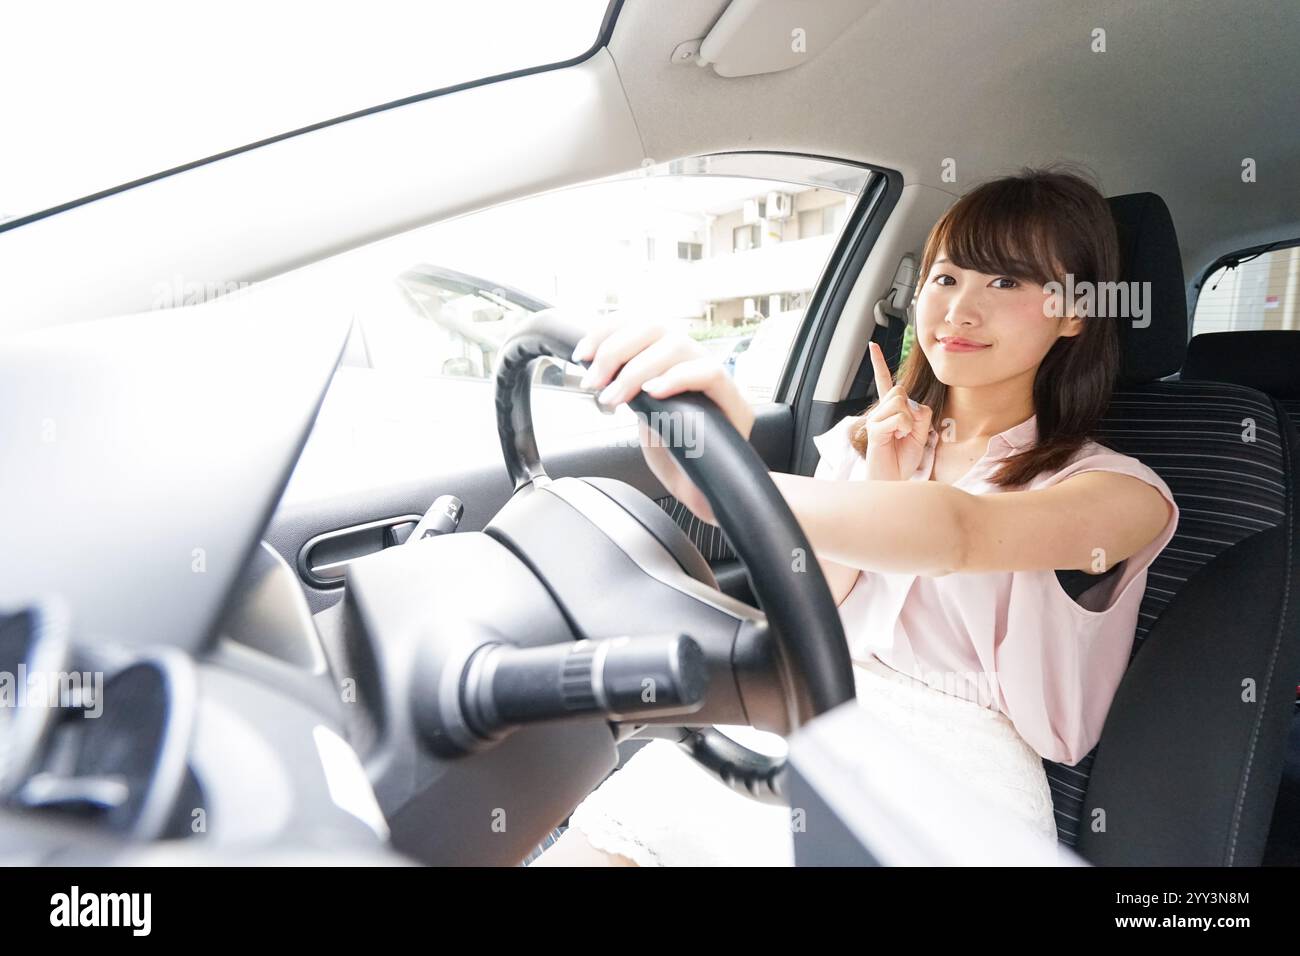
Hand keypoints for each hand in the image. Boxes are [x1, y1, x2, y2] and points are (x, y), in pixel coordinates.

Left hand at [571, 316, 754, 525]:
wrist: (704, 489)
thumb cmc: (676, 453)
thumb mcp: (640, 415)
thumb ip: (626, 390)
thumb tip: (597, 374)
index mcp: (669, 358)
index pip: (639, 323)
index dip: (608, 330)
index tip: (582, 353)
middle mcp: (692, 359)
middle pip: (653, 327)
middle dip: (614, 350)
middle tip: (593, 381)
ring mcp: (713, 376)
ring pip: (676, 345)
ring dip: (637, 369)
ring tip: (615, 398)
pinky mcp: (732, 399)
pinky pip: (708, 373)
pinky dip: (676, 378)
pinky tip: (653, 393)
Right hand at [862, 340, 932, 480]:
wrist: (893, 480)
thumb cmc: (904, 459)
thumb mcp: (921, 434)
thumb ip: (921, 416)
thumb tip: (912, 405)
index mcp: (891, 411)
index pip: (885, 383)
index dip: (879, 364)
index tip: (872, 346)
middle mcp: (880, 412)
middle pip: (900, 391)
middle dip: (911, 409)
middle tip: (908, 430)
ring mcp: (876, 420)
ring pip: (901, 402)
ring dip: (909, 421)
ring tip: (901, 436)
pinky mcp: (875, 430)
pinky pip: (897, 418)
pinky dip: (904, 428)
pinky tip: (897, 438)